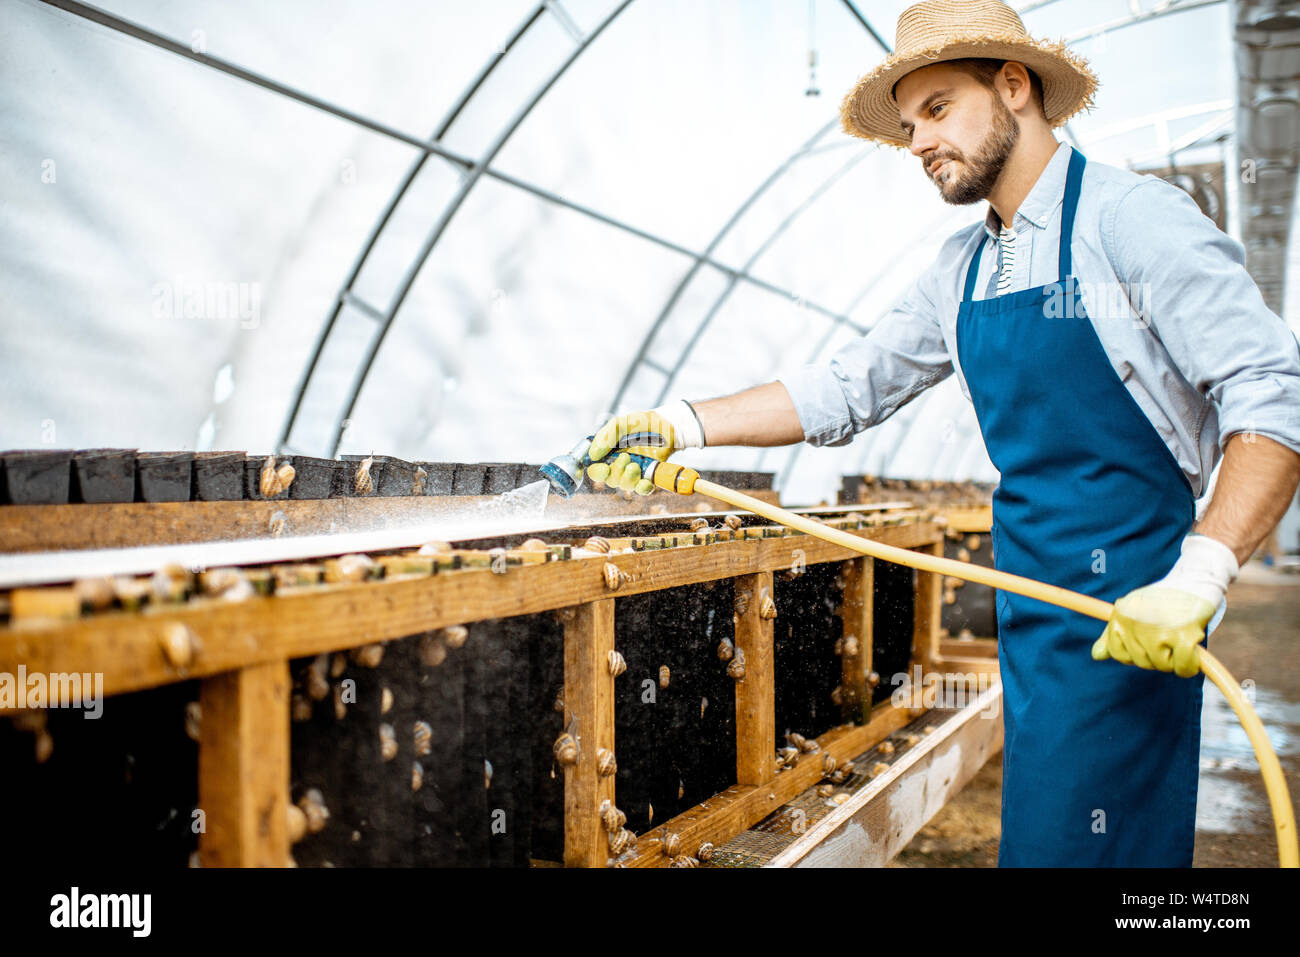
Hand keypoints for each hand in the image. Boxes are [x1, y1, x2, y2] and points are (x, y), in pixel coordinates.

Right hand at [585, 400, 704, 494]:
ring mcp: (635, 471)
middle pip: (610, 479)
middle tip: (625, 458)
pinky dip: (643, 487)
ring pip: (625, 485)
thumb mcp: (621, 423)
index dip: (597, 472)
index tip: (604, 468)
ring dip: (628, 478)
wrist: (668, 424)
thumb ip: (606, 436)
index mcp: (609, 453)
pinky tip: (645, 480)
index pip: (596, 468)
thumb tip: (593, 455)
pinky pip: (643, 489)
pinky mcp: (649, 475)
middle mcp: (620, 464)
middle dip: (616, 472)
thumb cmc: (643, 422)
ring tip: (635, 465)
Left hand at [1090, 533, 1237, 677]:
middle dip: (1157, 656)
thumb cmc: (1163, 598)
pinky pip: (1183, 667)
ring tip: (1180, 637)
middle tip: (1169, 638)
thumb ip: (1114, 633)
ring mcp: (1158, 629)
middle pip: (1141, 662)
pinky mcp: (1183, 635)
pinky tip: (1193, 652)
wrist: (1195, 579)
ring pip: (1162, 666)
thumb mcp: (1133, 610)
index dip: (1135, 653)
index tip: (1149, 643)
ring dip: (1175, 659)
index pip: (1118, 653)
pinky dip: (1190, 665)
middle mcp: (1135, 622)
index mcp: (1120, 615)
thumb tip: (1096, 655)